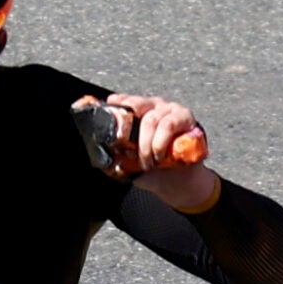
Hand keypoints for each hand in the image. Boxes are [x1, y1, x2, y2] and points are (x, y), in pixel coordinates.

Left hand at [107, 93, 217, 210]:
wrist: (177, 183)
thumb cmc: (153, 169)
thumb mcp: (127, 162)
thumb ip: (113, 153)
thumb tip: (97, 151)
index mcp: (138, 112)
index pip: (124, 100)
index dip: (116, 103)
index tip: (109, 108)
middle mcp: (153, 106)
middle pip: (135, 105)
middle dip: (128, 128)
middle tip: (127, 149)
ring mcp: (170, 110)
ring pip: (151, 118)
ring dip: (146, 144)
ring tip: (148, 161)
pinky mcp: (185, 118)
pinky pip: (169, 124)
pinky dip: (160, 142)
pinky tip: (159, 156)